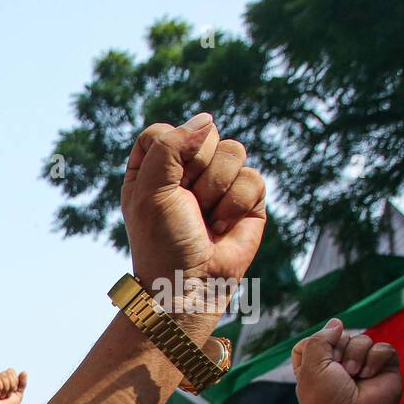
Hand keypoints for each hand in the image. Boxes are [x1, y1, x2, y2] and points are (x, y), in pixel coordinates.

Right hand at [0, 369, 27, 403]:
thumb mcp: (18, 394)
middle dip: (11, 385)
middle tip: (6, 395)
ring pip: (3, 376)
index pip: (11, 370)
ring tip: (1, 397)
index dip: (15, 381)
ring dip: (6, 389)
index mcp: (1, 380)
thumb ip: (22, 383)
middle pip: (8, 372)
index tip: (11, 392)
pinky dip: (0, 389)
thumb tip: (24, 371)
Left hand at [121, 113, 265, 313]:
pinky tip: (223, 227)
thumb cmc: (162, 241)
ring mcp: (219, 182)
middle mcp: (186, 171)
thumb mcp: (150, 190)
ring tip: (204, 218)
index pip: (163, 131)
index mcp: (153, 168)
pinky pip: (253, 178)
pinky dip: (236, 205)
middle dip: (195, 172)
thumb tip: (206, 119)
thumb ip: (170, 146)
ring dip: (216, 190)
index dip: (168, 152)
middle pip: (203, 134)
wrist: (190, 283)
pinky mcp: (248, 198)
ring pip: (233, 151)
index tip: (163, 186)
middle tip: (186, 205)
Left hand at [293, 319, 401, 403]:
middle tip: (340, 371)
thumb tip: (336, 322)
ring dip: (356, 356)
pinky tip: (369, 375)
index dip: (316, 345)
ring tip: (354, 376)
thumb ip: (319, 340)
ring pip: (361, 339)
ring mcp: (362, 365)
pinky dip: (375, 360)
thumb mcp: (310, 368)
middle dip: (338, 351)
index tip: (319, 360)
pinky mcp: (384, 367)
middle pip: (338, 336)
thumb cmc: (328, 399)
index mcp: (315, 367)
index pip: (312, 341)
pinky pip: (382, 347)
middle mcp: (338, 365)